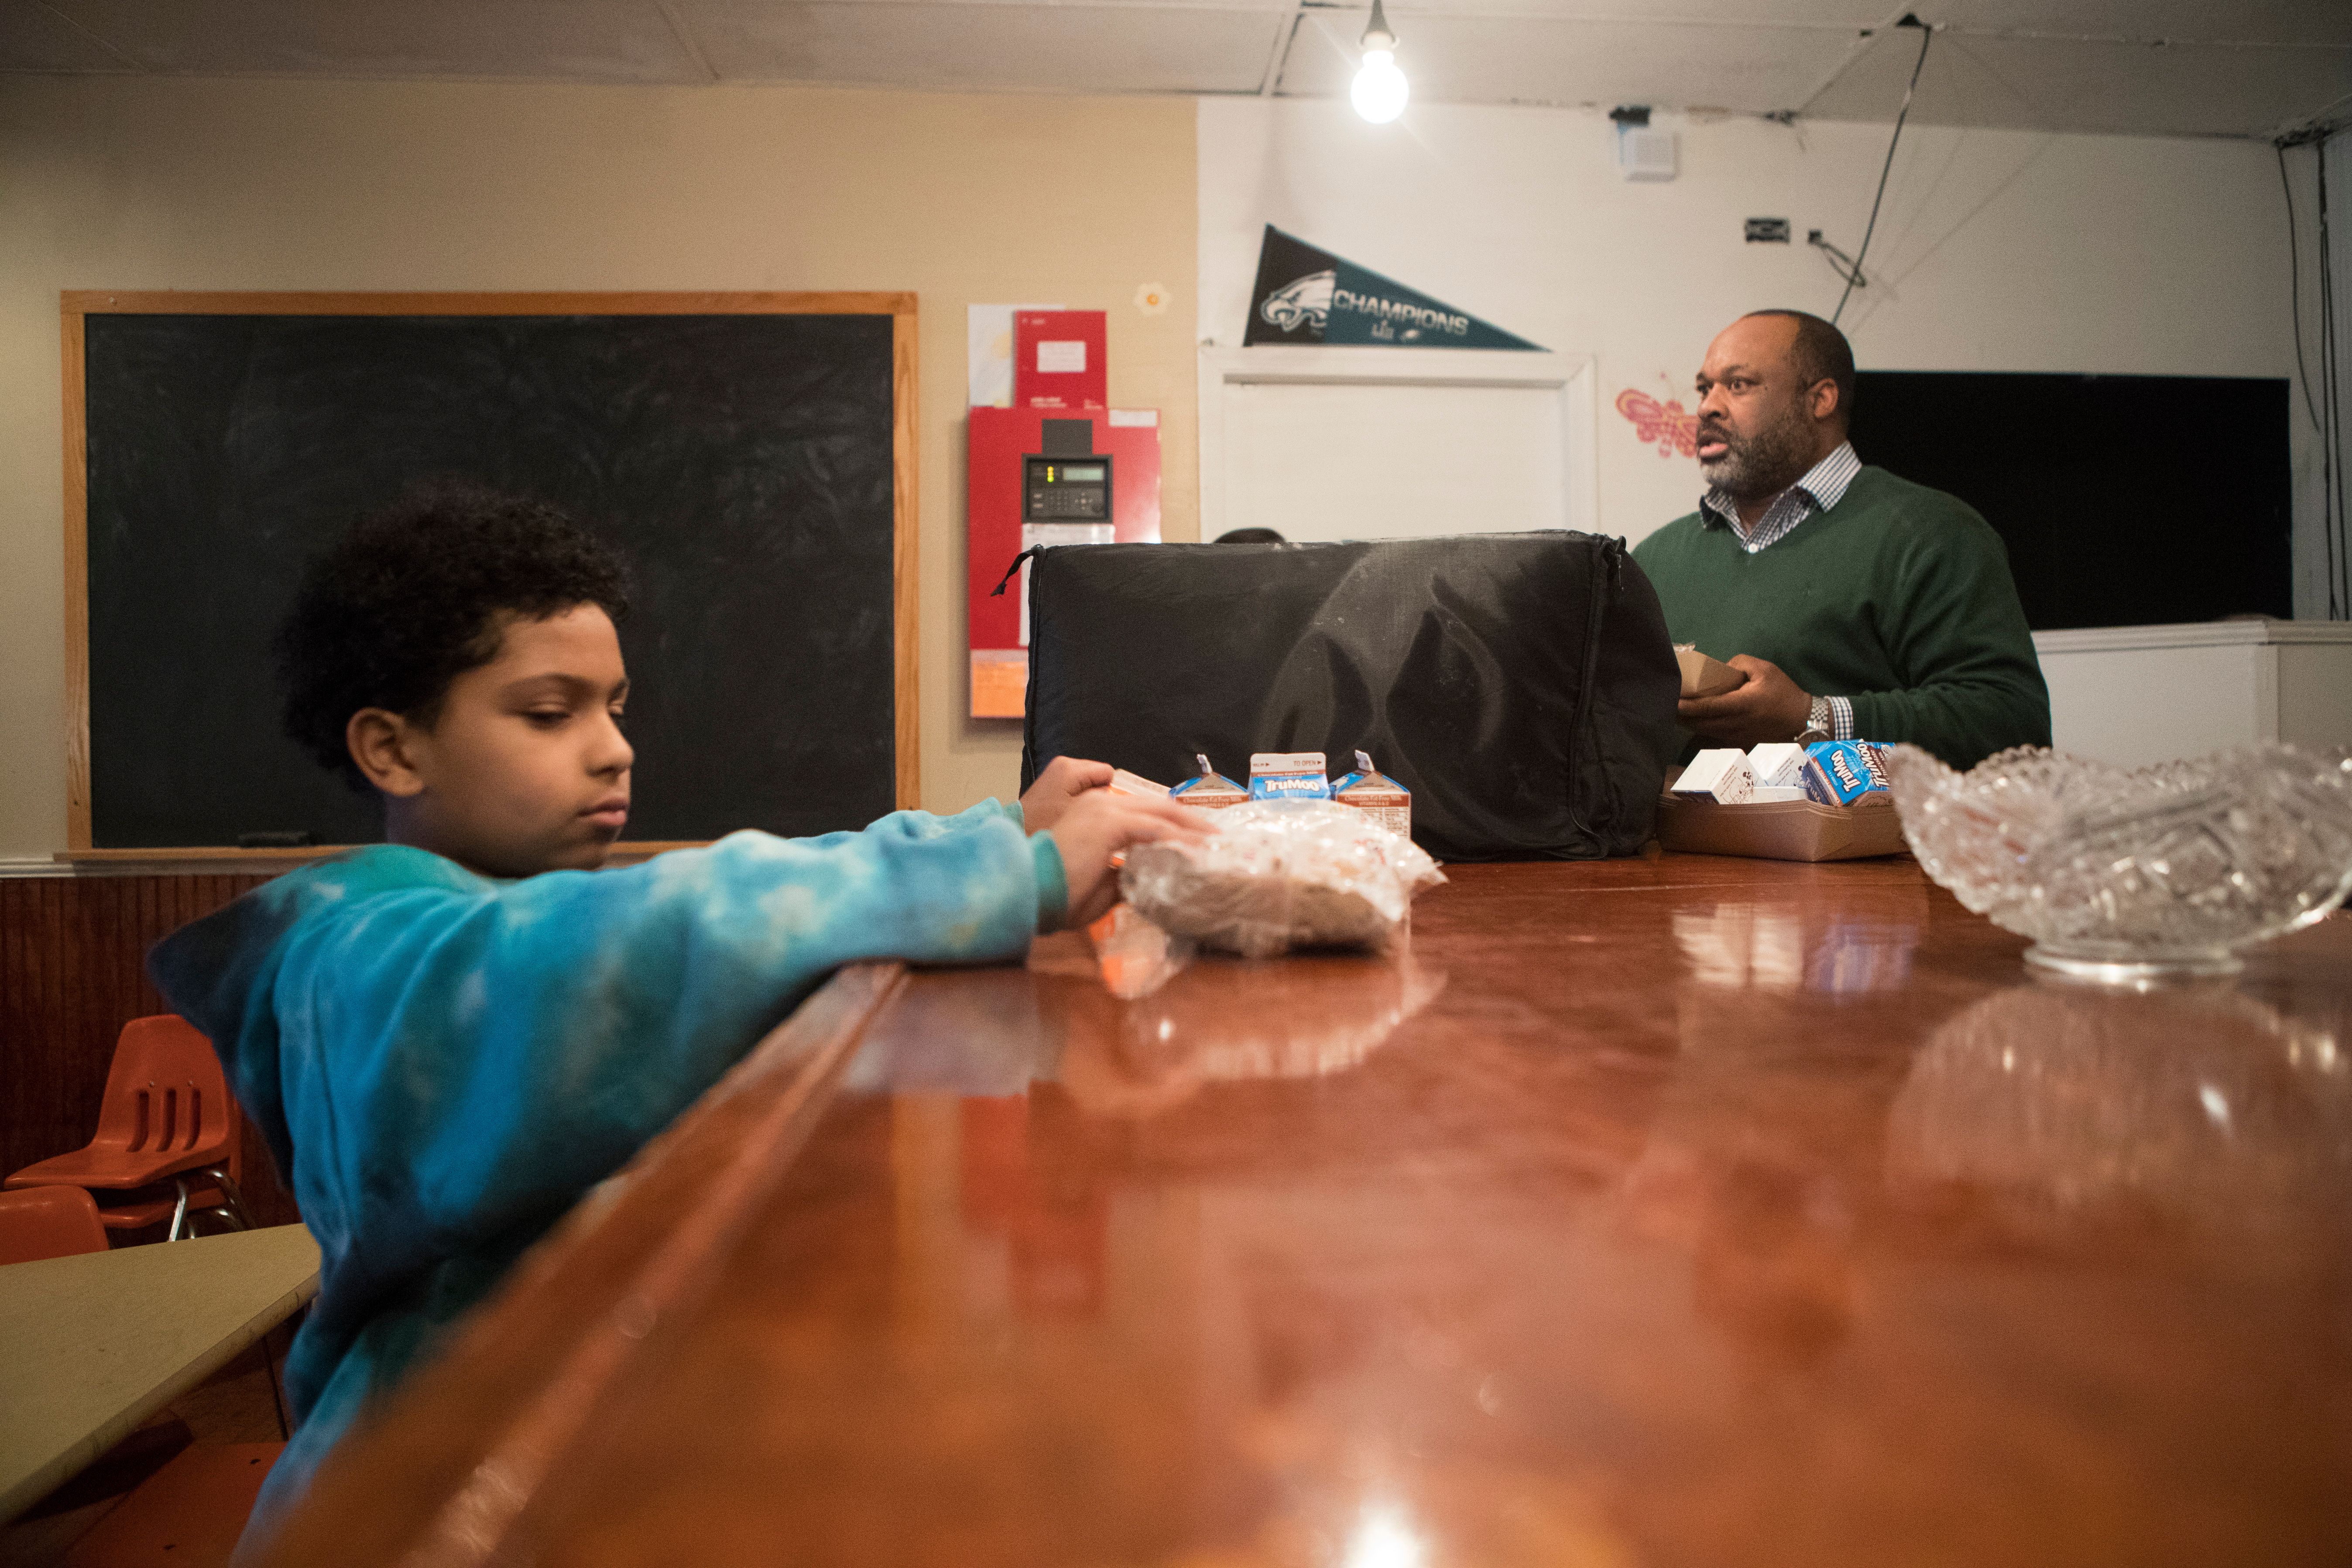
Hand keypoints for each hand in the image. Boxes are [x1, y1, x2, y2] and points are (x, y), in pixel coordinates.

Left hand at [1019, 756, 1113, 833]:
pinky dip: (1078, 796)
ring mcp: (1057, 770)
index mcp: (1071, 768)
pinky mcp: (1054, 779)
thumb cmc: (1043, 823)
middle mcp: (1064, 763)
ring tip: (1077, 812)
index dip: (1109, 791)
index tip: (1102, 807)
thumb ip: (1101, 799)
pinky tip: (1069, 810)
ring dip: (1088, 796)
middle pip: (1098, 775)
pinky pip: (1077, 784)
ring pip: (1089, 780)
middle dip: (1098, 793)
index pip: (1107, 772)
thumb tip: (1116, 796)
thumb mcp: (1080, 813)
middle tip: (1089, 812)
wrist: (1018, 829)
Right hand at [1049, 791, 1209, 927]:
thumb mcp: (1101, 886)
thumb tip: (1151, 884)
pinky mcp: (1110, 822)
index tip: (1200, 841)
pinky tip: (1200, 851)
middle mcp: (1102, 802)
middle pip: (1161, 806)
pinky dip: (1181, 839)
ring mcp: (1106, 808)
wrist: (1029, 891)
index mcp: (1097, 813)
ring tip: (1218, 844)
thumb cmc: (1058, 893)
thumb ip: (1125, 877)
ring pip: (1163, 813)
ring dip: (1194, 829)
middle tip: (1219, 838)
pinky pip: (1156, 827)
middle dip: (1193, 822)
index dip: (1176, 824)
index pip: (1147, 811)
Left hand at [1676, 655, 1813, 748]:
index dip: (1688, 705)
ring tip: (1675, 711)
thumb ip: (1739, 664)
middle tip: (1667, 704)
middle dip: (1682, 715)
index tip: (1673, 700)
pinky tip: (1692, 719)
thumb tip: (1719, 669)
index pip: (1708, 707)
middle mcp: (1735, 723)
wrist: (1800, 719)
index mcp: (1741, 704)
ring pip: (1704, 730)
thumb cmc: (1782, 692)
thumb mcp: (1764, 669)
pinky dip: (1700, 727)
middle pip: (1700, 722)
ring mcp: (1735, 735)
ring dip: (1688, 722)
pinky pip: (1712, 735)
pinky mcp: (1737, 740)